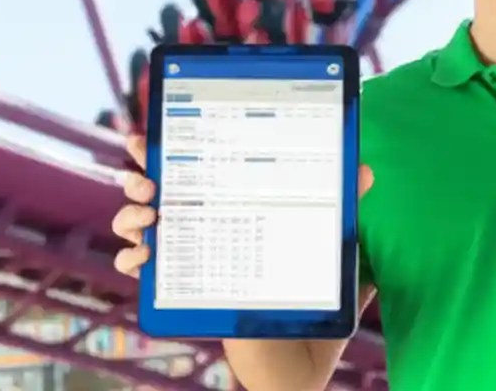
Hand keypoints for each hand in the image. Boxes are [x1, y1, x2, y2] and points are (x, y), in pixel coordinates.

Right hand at [110, 132, 375, 277]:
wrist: (297, 357)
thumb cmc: (310, 300)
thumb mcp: (326, 250)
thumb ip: (341, 211)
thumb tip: (365, 171)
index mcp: (229, 207)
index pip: (192, 168)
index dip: (163, 150)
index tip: (146, 138)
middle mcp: (202, 226)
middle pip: (154, 190)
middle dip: (139, 176)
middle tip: (147, 180)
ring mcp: (186, 258)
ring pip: (137, 224)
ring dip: (130, 214)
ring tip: (148, 216)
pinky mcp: (178, 289)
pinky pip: (140, 271)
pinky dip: (130, 258)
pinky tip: (141, 256)